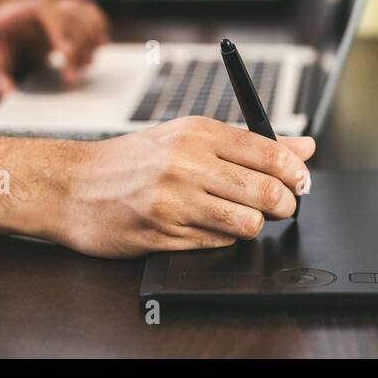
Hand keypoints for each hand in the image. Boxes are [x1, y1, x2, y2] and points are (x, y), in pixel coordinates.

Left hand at [0, 0, 109, 96]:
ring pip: (82, 11)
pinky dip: (98, 27)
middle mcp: (36, 7)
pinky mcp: (62, 19)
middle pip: (68, 12)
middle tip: (73, 76)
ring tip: (86, 66)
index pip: (43, 8)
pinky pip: (87, 14)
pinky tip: (101, 46)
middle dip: (77, 43)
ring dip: (90, 37)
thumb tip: (6, 92)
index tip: (66, 52)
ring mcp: (51, 10)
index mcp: (13, 13)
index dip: (60, 27)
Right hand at [52, 117, 316, 255]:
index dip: (296, 172)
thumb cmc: (133, 158)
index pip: (270, 152)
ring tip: (245, 219)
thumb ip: (249, 143)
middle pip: (266, 191)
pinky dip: (223, 239)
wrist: (72, 184)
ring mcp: (174, 201)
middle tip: (284, 207)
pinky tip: (209, 227)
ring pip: (247, 224)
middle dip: (286, 205)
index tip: (302, 182)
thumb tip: (305, 146)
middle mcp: (188, 163)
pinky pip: (217, 244)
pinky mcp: (163, 234)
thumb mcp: (188, 136)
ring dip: (255, 226)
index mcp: (199, 133)